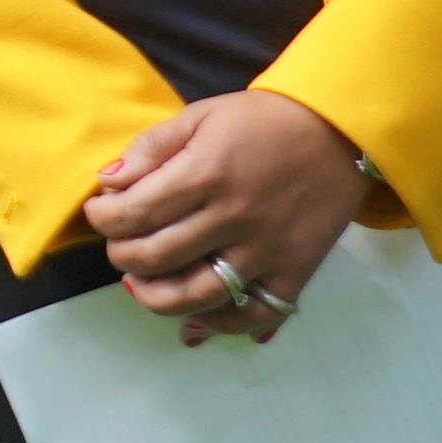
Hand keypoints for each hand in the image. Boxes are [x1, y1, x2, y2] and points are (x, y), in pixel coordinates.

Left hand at [85, 88, 368, 340]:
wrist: (341, 134)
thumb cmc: (263, 122)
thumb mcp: (200, 117)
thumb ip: (150, 148)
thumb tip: (108, 181)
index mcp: (205, 173)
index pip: (134, 212)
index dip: (103, 219)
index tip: (100, 214)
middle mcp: (234, 217)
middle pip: (157, 256)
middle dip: (122, 257)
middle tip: (119, 247)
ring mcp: (267, 250)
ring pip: (199, 294)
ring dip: (157, 299)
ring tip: (140, 287)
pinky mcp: (297, 271)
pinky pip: (256, 312)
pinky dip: (222, 325)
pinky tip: (195, 323)